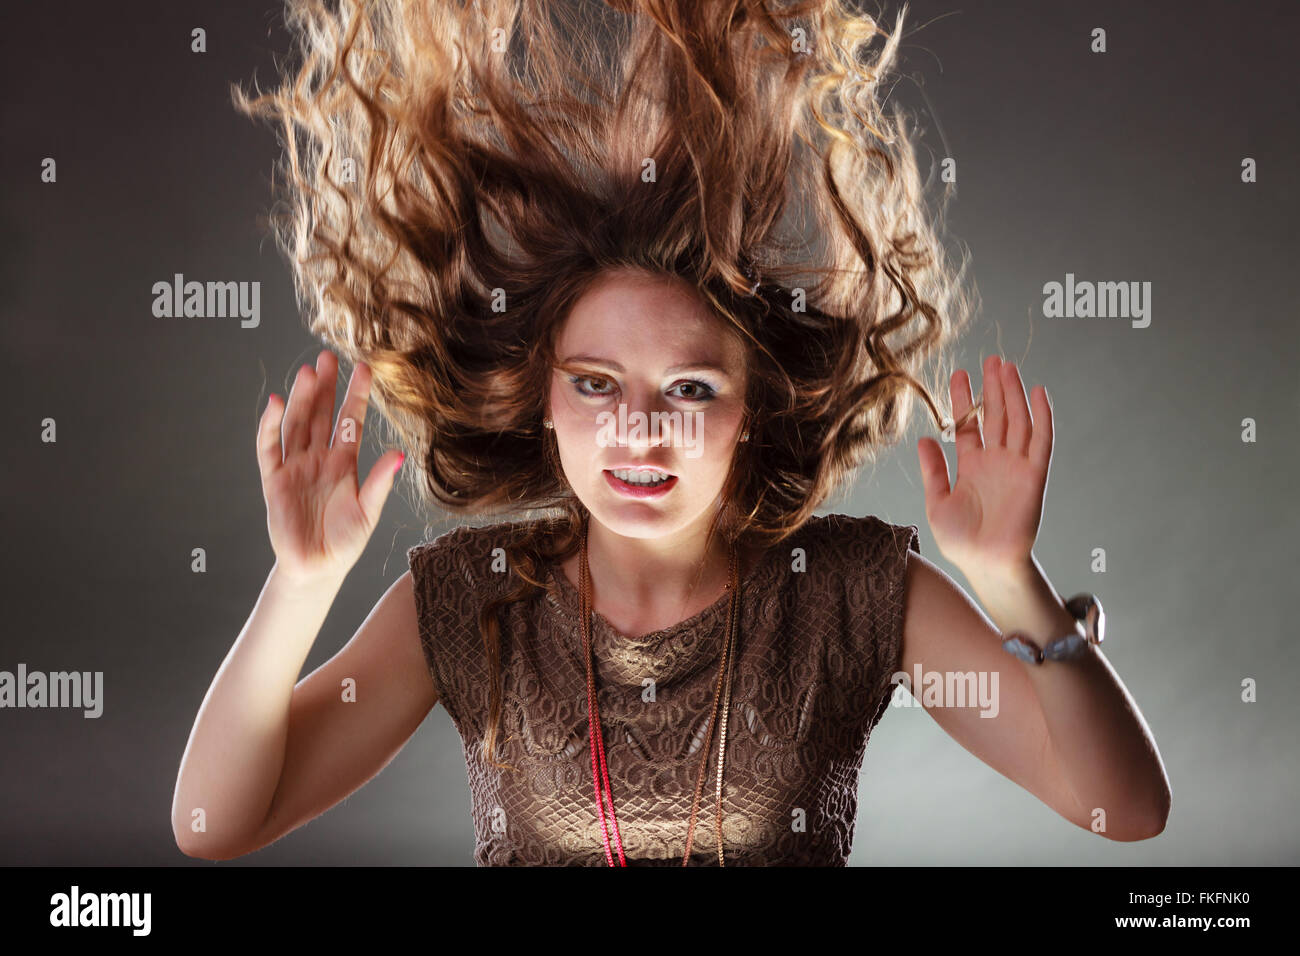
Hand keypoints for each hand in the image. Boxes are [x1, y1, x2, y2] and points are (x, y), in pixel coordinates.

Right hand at [256, 349, 404, 582]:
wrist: (318, 568)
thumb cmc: (345, 541)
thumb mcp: (369, 512)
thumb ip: (380, 482)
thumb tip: (400, 453)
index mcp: (345, 462)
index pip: (351, 421)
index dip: (357, 396)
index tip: (365, 369)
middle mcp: (320, 458)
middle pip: (321, 415)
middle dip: (325, 387)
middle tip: (328, 356)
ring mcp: (296, 466)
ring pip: (298, 425)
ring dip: (302, 399)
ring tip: (308, 372)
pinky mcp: (275, 480)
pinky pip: (270, 448)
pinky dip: (270, 426)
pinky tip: (275, 403)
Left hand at [915, 354, 1052, 573]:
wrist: (986, 564)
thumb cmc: (961, 541)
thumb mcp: (937, 503)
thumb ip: (932, 471)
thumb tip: (924, 439)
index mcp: (971, 467)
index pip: (969, 425)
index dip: (964, 399)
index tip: (958, 373)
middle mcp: (995, 462)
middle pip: (995, 416)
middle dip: (992, 388)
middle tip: (990, 359)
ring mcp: (1016, 466)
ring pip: (1017, 420)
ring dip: (1013, 393)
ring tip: (1006, 366)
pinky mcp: (1035, 475)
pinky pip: (1042, 440)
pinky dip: (1043, 416)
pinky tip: (1038, 392)